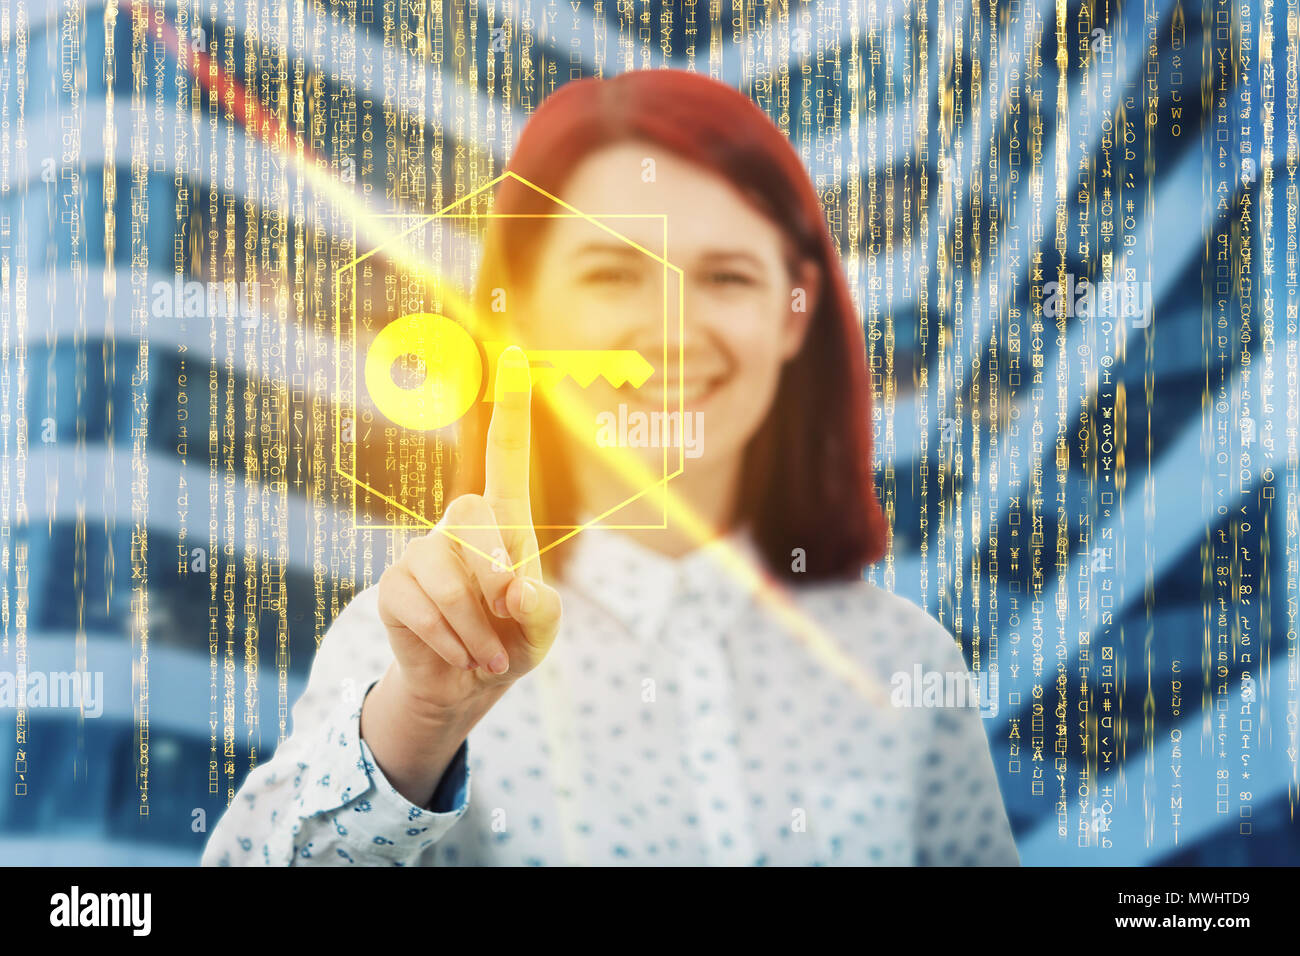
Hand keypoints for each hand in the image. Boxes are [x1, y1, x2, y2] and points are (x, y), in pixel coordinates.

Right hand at [362, 346, 562, 803]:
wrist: (467, 686)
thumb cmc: (514, 643)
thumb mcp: (543, 630)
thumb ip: (542, 610)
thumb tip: (512, 587)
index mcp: (505, 523)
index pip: (505, 454)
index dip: (509, 408)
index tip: (513, 354)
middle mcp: (460, 527)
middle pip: (471, 515)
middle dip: (493, 576)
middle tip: (505, 622)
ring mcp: (421, 553)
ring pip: (445, 577)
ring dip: (474, 630)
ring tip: (487, 656)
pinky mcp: (394, 586)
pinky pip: (419, 608)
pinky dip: (448, 643)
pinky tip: (457, 656)